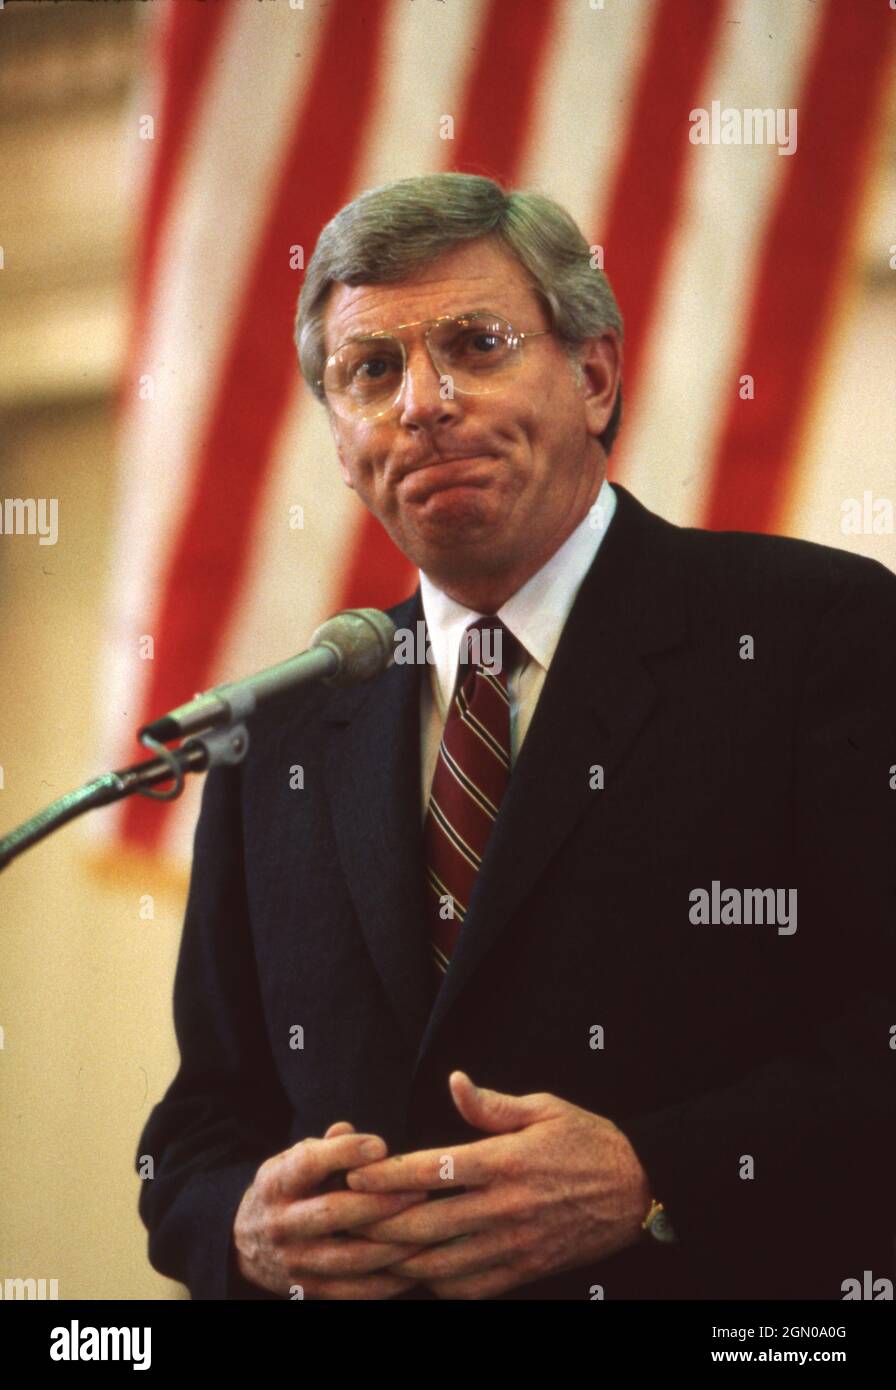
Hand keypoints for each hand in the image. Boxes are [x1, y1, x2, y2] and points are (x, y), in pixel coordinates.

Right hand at [232, 1121, 426, 1297]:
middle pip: (333, 1213)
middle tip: (419, 1192)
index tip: (382, 1146)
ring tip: (426, 1233)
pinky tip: (414, 1267)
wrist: (245, 1243)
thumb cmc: (285, 1190)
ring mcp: (294, 1261)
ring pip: (349, 1258)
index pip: (308, 1164)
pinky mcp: (308, 1291)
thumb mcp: (292, 1161)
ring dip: (391, 1247)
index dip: (345, 1153)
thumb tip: (348, 1129)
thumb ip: (325, 1147)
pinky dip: (387, 1283)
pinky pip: (353, 1292)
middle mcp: (281, 1224)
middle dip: (380, 1203)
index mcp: (277, 1183)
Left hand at [345, 1072, 650, 1298]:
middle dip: (379, 1225)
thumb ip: (492, 1105)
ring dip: (401, 1259)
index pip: (433, 1170)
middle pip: (426, 1224)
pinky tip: (419, 1271)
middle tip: (346, 1222)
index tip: (356, 1177)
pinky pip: (470, 1288)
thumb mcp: (544, 1108)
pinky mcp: (525, 1270)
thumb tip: (453, 1083)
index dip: (388, 1176)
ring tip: (370, 1251)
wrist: (637, 1190)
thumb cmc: (588, 1141)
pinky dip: (438, 1284)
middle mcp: (504, 1207)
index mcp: (505, 1162)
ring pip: (441, 1263)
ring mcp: (514, 1244)